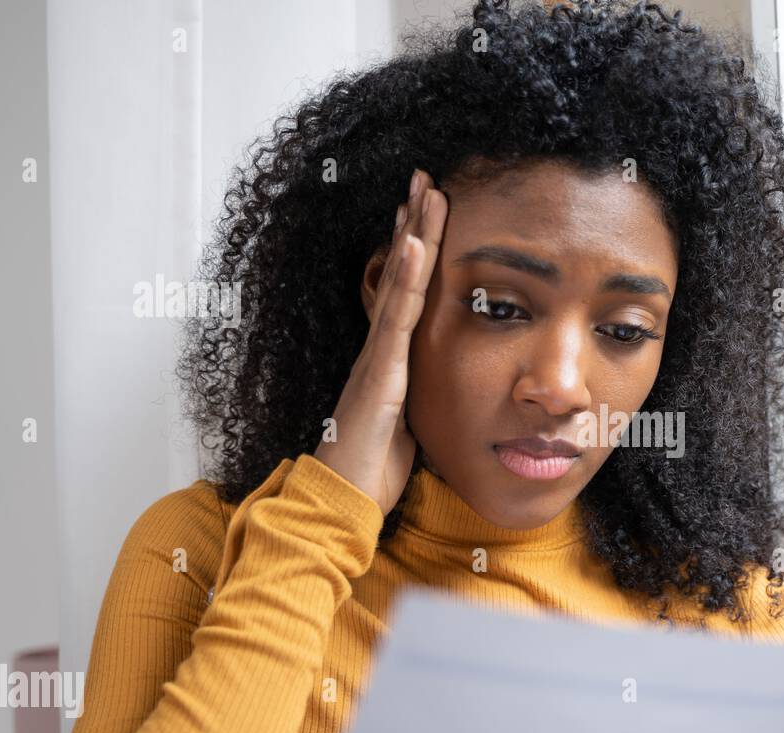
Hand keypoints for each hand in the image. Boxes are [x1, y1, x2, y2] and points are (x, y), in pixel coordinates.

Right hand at [314, 168, 445, 513]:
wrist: (345, 502)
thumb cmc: (374, 471)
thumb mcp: (407, 426)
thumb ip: (418, 400)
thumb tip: (439, 391)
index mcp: (389, 361)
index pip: (407, 294)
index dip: (416, 253)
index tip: (427, 214)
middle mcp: (380, 350)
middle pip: (399, 276)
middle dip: (413, 226)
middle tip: (426, 179)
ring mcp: (377, 357)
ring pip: (398, 285)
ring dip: (412, 236)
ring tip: (424, 191)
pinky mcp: (379, 373)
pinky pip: (396, 318)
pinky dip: (405, 278)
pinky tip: (415, 243)